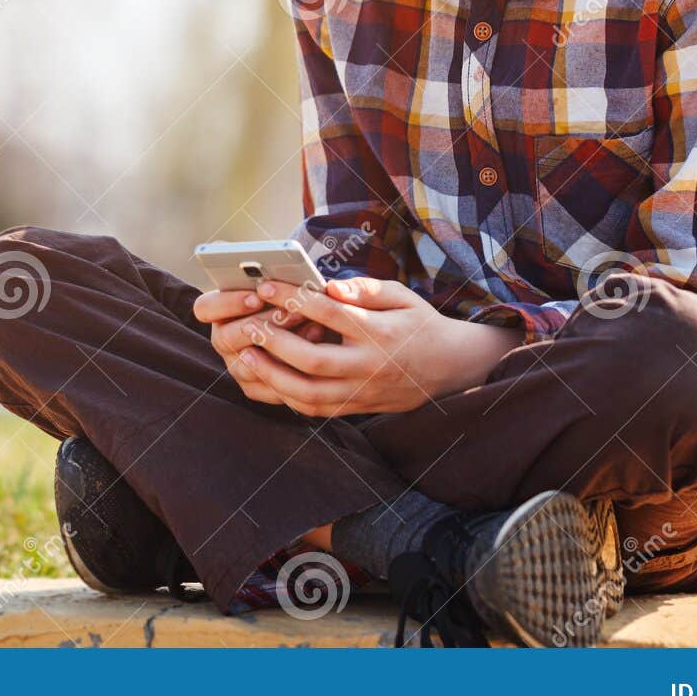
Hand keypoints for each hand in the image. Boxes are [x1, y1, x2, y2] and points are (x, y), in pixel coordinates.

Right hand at [193, 285, 331, 404]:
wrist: (324, 327)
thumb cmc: (304, 296)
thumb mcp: (301, 279)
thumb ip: (300, 274)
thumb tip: (332, 288)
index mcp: (220, 310)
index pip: (204, 308)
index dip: (228, 303)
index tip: (257, 297)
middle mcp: (224, 338)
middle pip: (224, 337)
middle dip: (259, 324)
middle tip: (290, 313)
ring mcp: (238, 364)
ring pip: (246, 364)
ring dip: (278, 345)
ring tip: (312, 325)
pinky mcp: (256, 386)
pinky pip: (266, 386)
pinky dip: (290, 369)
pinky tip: (316, 348)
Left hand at [227, 277, 523, 417]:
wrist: (450, 368)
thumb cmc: (420, 324)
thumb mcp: (403, 296)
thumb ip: (366, 289)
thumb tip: (329, 287)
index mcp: (380, 333)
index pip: (330, 315)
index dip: (295, 300)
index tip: (266, 286)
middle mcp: (369, 367)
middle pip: (314, 361)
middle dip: (276, 344)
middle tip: (250, 326)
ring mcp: (362, 393)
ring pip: (309, 394)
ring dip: (273, 377)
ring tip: (245, 357)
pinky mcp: (356, 408)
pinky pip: (315, 409)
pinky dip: (286, 396)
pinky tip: (266, 379)